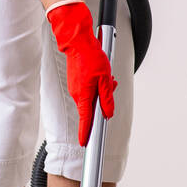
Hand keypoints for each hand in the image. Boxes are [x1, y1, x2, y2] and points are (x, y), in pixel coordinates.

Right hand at [46, 0, 117, 146]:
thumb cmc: (90, 57)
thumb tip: (108, 112)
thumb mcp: (105, 78)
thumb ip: (107, 98)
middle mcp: (77, 95)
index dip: (86, 132)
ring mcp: (76, 89)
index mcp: (84, 96)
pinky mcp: (76, 84)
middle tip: (111, 85)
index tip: (85, 143)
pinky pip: (88, 91)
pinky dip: (96, 86)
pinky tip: (101, 74)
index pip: (85, 119)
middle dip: (103, 101)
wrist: (78, 42)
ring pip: (92, 98)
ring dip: (101, 90)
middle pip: (92, 107)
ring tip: (107, 76)